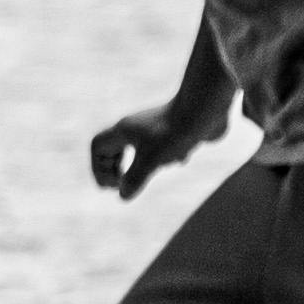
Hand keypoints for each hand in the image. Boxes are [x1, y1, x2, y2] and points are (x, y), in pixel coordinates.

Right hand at [90, 105, 209, 198]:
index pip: (98, 147)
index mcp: (124, 131)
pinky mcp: (175, 130)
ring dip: (140, 165)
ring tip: (154, 171)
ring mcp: (156, 128)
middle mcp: (136, 128)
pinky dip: (165, 158)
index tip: (116, 184)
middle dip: (115, 168)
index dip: (99, 169)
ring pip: (138, 147)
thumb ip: (134, 179)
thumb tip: (124, 195)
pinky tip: (181, 159)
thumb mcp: (150, 161)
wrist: (205, 109)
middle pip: (114, 147)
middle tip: (125, 183)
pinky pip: (162, 147)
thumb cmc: (174, 134)